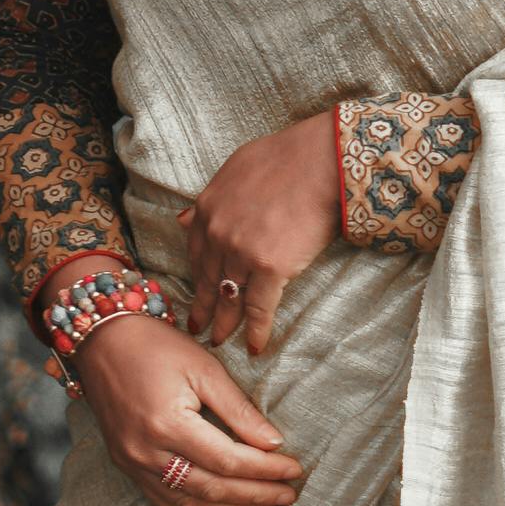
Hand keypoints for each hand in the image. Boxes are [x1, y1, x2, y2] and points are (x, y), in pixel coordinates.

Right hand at [73, 302, 304, 505]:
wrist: (101, 340)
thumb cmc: (156, 346)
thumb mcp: (204, 368)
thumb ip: (238, 410)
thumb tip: (274, 443)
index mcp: (168, 424)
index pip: (229, 460)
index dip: (265, 469)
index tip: (295, 470)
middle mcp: (146, 452)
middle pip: (212, 488)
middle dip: (255, 494)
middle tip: (289, 496)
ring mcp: (132, 463)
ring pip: (190, 502)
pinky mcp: (126, 465)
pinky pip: (167, 500)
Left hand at [180, 108, 342, 359]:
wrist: (321, 161)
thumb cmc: (286, 158)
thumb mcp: (236, 168)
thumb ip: (209, 198)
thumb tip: (182, 219)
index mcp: (208, 209)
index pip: (196, 253)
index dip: (198, 277)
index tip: (198, 292)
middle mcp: (218, 234)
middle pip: (209, 280)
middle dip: (204, 308)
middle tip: (199, 328)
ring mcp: (242, 252)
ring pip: (230, 297)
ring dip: (225, 324)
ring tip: (220, 341)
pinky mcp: (270, 268)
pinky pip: (260, 308)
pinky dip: (257, 331)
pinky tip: (255, 347)